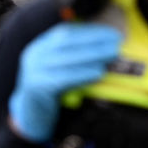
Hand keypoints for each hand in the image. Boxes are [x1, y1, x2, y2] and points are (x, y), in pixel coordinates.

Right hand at [8, 23, 122, 142]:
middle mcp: (34, 54)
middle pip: (67, 42)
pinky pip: (63, 78)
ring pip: (66, 59)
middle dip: (94, 40)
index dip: (90, 31)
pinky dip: (83, 74)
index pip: (66, 32)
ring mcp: (33, 70)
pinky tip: (99, 73)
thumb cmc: (53, 89)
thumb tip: (107, 43)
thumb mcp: (61, 66)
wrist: (30, 116)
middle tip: (117, 41)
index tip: (111, 32)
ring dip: (93, 55)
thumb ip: (76, 53)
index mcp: (41, 45)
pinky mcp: (36, 87)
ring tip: (113, 54)